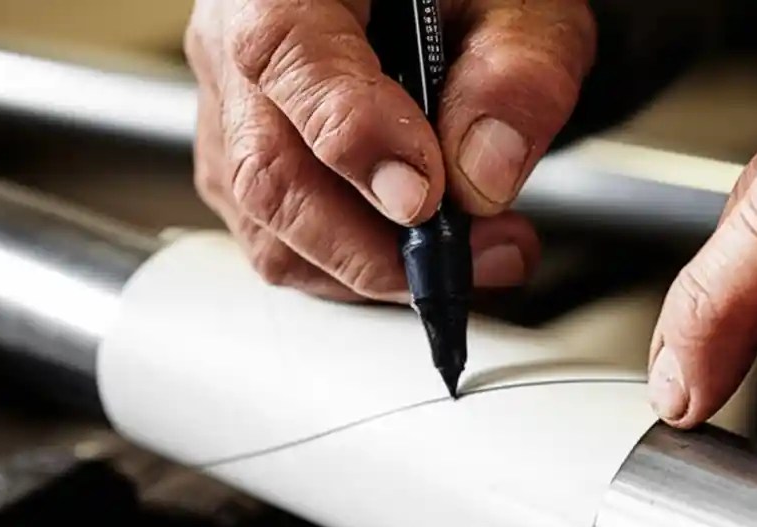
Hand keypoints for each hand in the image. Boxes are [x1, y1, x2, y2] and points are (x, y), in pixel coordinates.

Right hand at [184, 0, 595, 299]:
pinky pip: (284, 243)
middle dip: (373, 246)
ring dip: (374, 269)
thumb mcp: (523, 7)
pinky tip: (428, 252)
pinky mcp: (253, 165)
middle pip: (267, 169)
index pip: (288, 55)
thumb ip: (515, 76)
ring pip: (270, 226)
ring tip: (471, 254)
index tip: (424, 198)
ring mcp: (234, 109)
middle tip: (471, 255)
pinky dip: (360, 268)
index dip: (354, 139)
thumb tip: (483, 178)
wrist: (445, 2)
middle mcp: (238, 37)